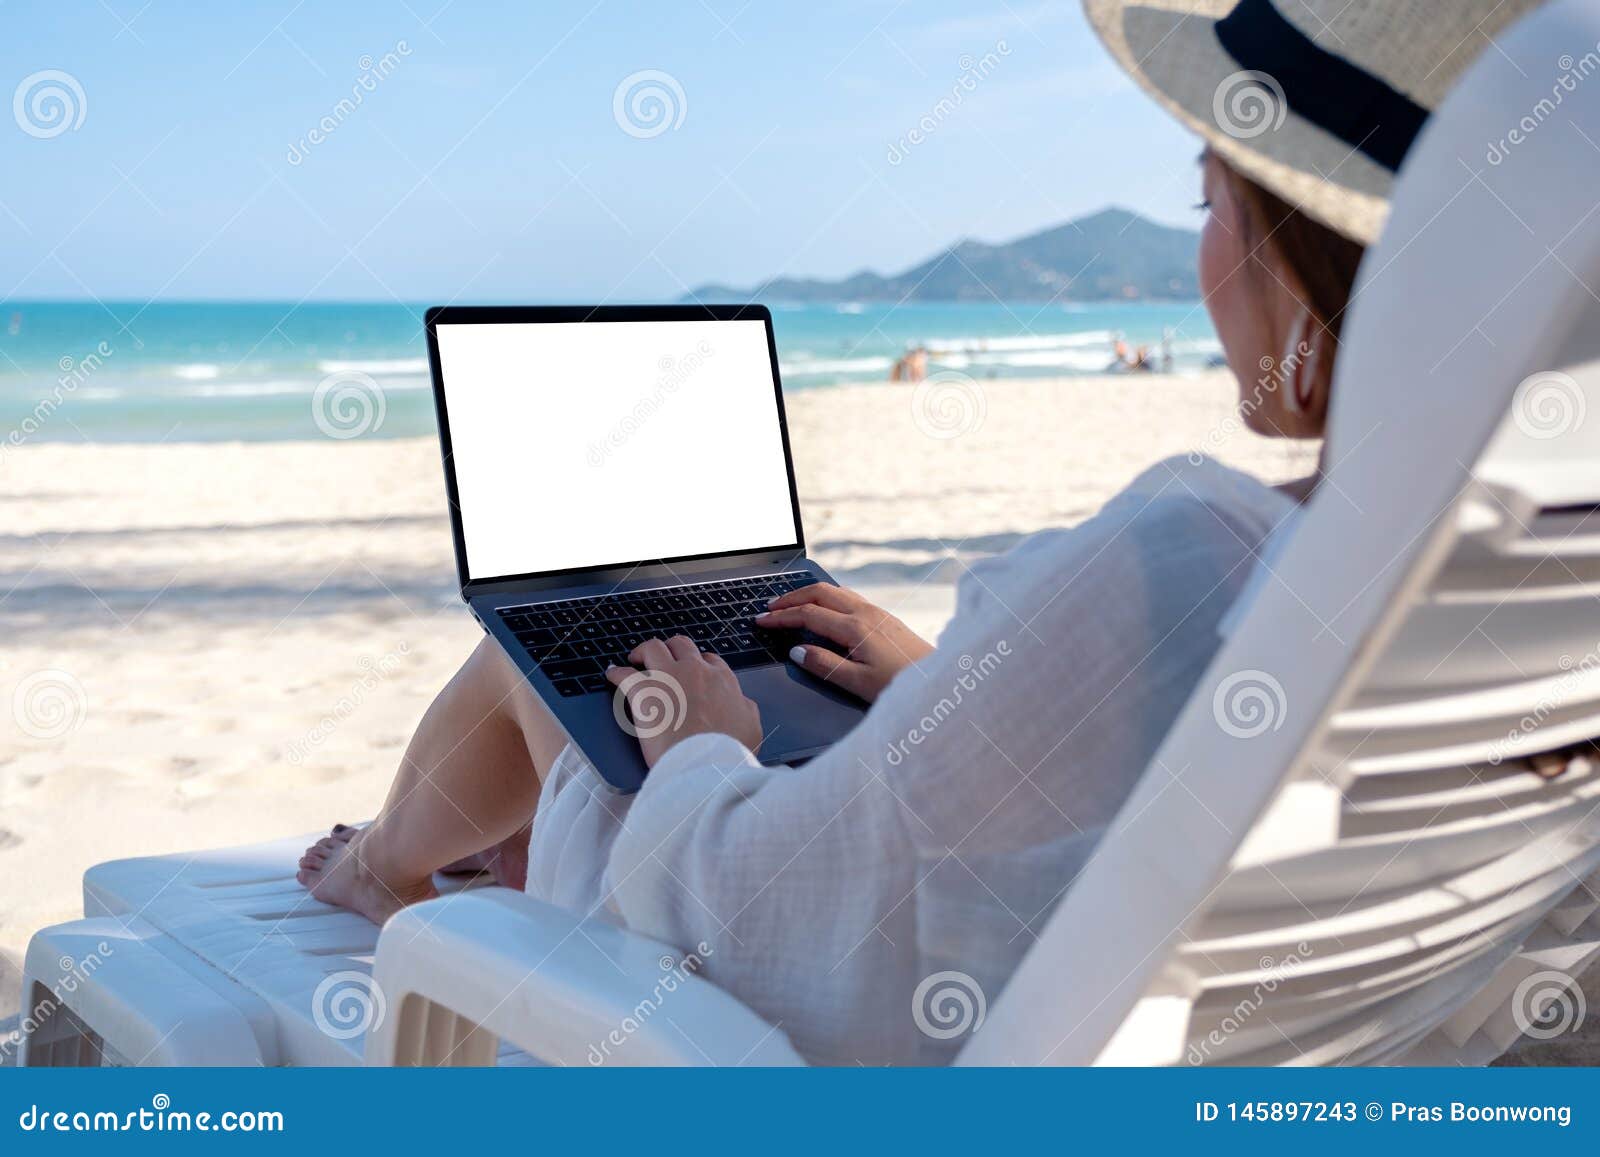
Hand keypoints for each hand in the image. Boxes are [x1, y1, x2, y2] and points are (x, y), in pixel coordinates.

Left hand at [606, 636, 762, 768]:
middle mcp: (696, 670)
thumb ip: (745, 709)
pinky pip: (624, 673)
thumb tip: (742, 703)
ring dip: (643, 651)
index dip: (697, 663)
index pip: (709, 660)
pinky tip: (612, 674)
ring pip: (653, 647)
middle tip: (662, 658)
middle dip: (671, 649)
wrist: (705, 763)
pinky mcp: (644, 690)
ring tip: (635, 657)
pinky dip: (616, 672)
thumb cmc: (727, 751)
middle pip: (681, 645)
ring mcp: (669, 677)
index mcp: (722, 680)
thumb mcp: (751, 728)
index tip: (689, 670)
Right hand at [755, 583, 933, 702]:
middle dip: (791, 597)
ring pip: (835, 591)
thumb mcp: (858, 683)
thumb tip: (798, 651)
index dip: (781, 617)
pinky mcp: (886, 617)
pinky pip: (850, 597)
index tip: (761, 620)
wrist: (941, 681)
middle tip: (769, 607)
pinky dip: (828, 597)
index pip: (808, 614)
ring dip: (809, 594)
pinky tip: (826, 608)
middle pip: (819, 592)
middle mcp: (866, 613)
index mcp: (855, 627)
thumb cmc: (901, 685)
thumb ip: (824, 665)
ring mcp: (877, 612)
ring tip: (791, 603)